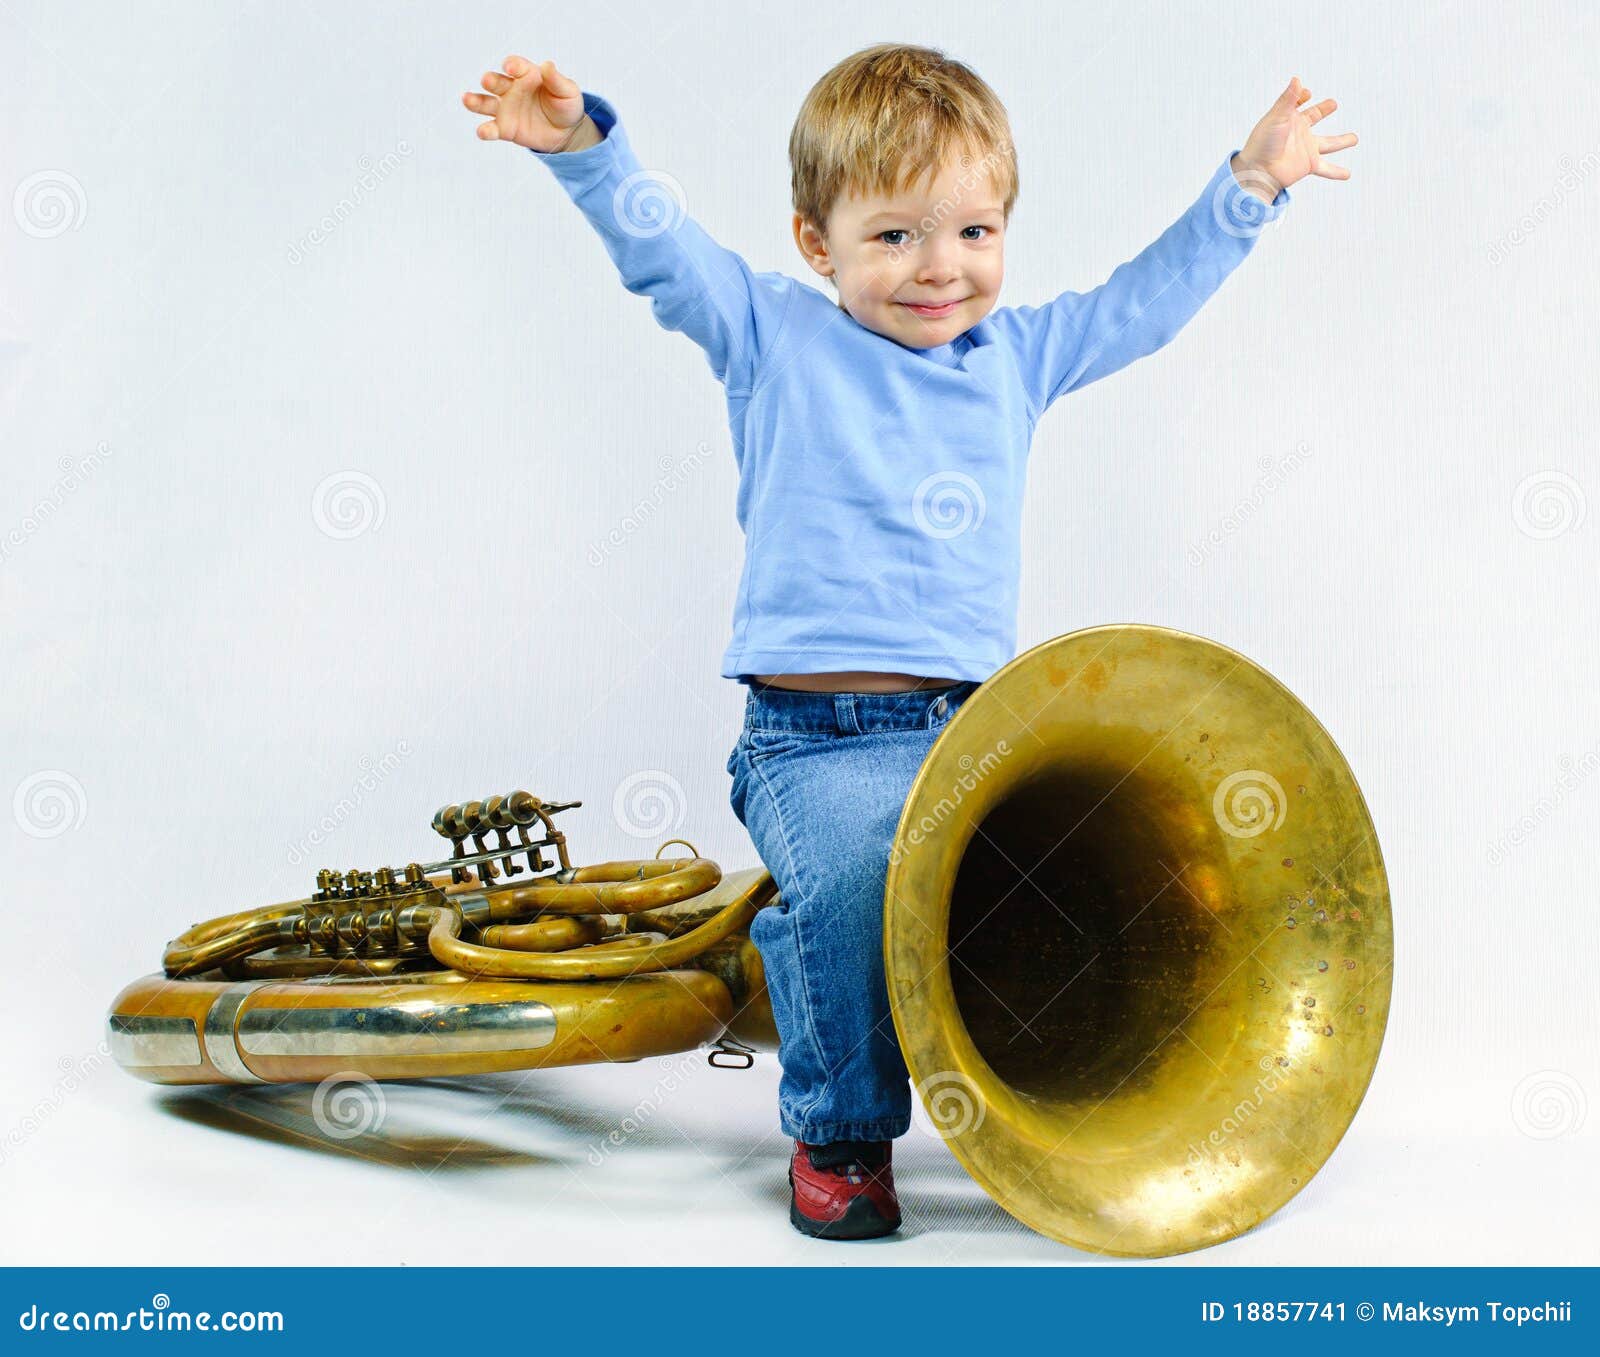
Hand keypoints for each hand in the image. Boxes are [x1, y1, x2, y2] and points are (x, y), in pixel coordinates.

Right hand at [461, 55, 593, 151]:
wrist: (567, 132)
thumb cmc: (566, 106)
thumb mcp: (568, 92)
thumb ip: (557, 80)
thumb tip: (547, 65)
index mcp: (527, 75)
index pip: (516, 66)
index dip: (513, 65)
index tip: (510, 67)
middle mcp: (512, 89)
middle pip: (497, 81)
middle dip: (491, 80)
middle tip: (487, 81)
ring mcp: (506, 109)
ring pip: (486, 103)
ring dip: (475, 101)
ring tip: (466, 99)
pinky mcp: (506, 129)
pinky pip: (493, 129)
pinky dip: (486, 130)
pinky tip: (482, 132)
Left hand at [1232, 77, 1357, 200]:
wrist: (1259, 171)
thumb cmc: (1262, 143)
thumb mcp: (1277, 117)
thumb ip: (1289, 99)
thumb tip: (1297, 79)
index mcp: (1289, 118)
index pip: (1298, 102)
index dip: (1301, 95)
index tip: (1307, 93)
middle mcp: (1299, 133)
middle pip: (1315, 117)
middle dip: (1323, 110)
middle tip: (1333, 104)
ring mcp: (1306, 149)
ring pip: (1329, 143)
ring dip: (1342, 141)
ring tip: (1355, 138)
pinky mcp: (1309, 165)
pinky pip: (1327, 169)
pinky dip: (1337, 172)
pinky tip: (1347, 174)